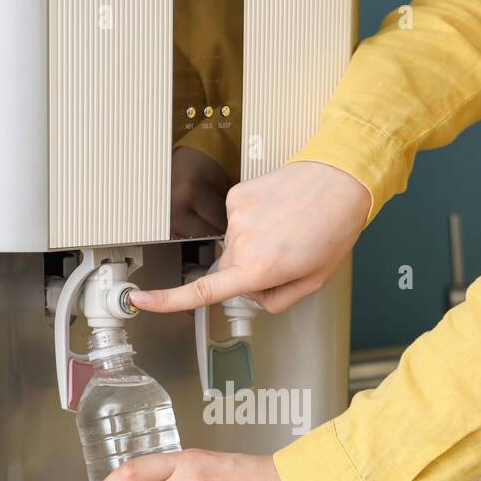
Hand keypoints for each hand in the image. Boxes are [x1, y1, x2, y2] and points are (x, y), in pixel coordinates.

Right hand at [130, 160, 369, 314]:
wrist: (340, 179)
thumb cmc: (334, 229)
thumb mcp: (314, 281)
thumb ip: (278, 299)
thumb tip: (254, 296)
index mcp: (258, 269)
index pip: (203, 291)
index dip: (167, 300)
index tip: (140, 301)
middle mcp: (241, 242)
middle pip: (230, 270)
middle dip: (252, 270)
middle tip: (289, 255)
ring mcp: (236, 216)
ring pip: (236, 244)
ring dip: (258, 242)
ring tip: (289, 228)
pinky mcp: (238, 194)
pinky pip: (240, 219)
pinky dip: (257, 219)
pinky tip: (280, 212)